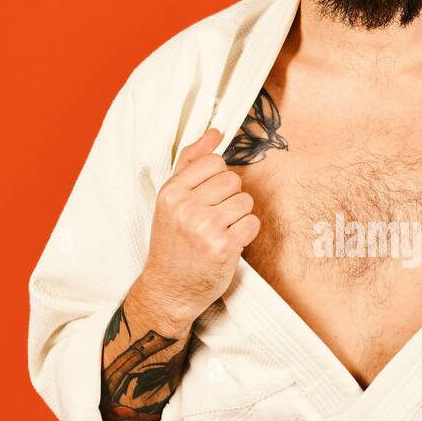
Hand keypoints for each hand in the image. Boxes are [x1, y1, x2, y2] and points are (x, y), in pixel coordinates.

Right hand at [138, 126, 259, 326]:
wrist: (169, 289)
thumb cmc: (172, 243)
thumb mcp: (171, 200)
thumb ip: (191, 163)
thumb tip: (214, 132)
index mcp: (171, 193)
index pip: (213, 162)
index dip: (217, 178)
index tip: (208, 196)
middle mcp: (186, 208)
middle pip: (232, 179)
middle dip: (230, 197)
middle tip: (214, 217)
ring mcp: (205, 228)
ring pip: (245, 201)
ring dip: (239, 216)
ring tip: (221, 230)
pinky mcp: (223, 247)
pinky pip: (252, 223)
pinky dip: (246, 233)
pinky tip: (230, 242)